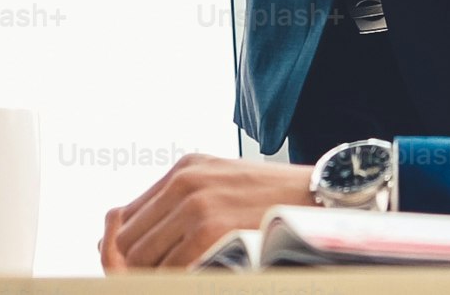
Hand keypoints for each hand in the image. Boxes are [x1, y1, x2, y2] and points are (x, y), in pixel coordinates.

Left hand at [102, 154, 311, 268]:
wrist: (320, 198)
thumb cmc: (278, 198)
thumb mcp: (226, 183)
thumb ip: (187, 201)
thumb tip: (146, 236)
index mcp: (185, 169)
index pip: (129, 215)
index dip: (132, 247)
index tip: (145, 267)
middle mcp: (184, 182)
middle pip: (130, 239)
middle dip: (139, 265)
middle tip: (161, 281)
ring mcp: (195, 204)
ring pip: (143, 256)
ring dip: (157, 275)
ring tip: (183, 278)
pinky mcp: (209, 229)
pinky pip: (172, 268)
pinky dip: (179, 281)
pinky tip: (199, 280)